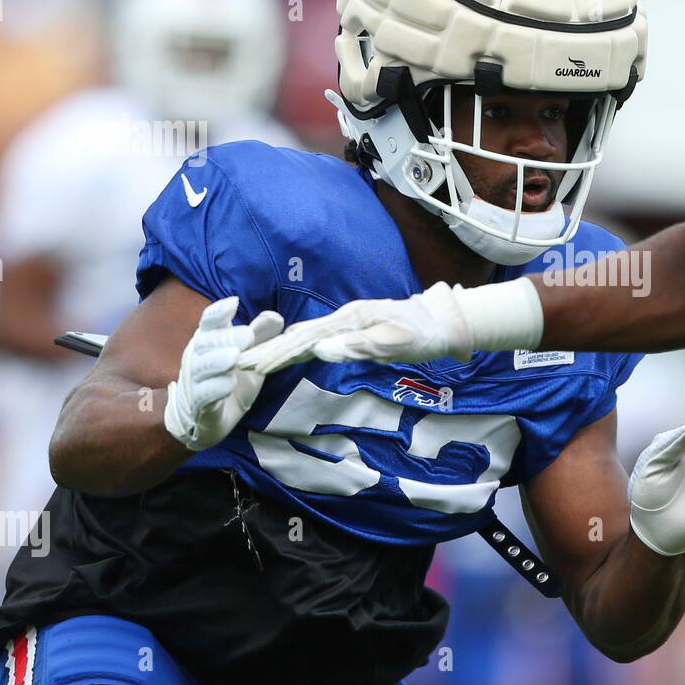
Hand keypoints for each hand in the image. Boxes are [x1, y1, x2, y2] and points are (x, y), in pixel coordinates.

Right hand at [164, 297, 284, 451]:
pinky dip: (215, 388)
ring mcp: (195, 381)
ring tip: (233, 357)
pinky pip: (204, 395)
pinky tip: (228, 384)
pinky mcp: (200, 405)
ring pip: (202, 367)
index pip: (209, 322)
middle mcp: (197, 358)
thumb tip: (275, 316)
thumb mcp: (248, 357)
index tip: (234, 303)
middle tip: (248, 335)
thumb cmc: (227, 380)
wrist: (206, 420)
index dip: (219, 311)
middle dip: (226, 337)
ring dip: (217, 361)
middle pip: (206, 342)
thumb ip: (260, 337)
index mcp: (208, 342)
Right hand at [237, 282, 472, 374]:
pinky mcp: (355, 330)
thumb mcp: (394, 343)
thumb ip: (357, 347)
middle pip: (300, 336)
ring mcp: (349, 323)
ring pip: (307, 336)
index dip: (278, 353)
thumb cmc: (423, 334)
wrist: (444, 322)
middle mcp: (345, 318)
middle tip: (240, 365)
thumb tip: (319, 350)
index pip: (306, 339)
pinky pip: (320, 338)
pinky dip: (299, 346)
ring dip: (281, 349)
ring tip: (255, 360)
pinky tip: (290, 350)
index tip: (252, 366)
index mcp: (350, 320)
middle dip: (270, 351)